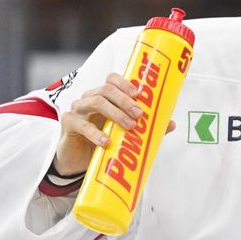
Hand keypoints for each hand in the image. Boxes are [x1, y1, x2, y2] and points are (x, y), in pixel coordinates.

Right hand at [54, 74, 176, 176]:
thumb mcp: (126, 134)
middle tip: (139, 114)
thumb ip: (146, 127)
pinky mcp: (69, 124)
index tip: (140, 94)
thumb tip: (171, 124)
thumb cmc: (103, 140)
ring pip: (96, 102)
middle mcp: (90, 98)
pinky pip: (82, 125)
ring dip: (115, 113)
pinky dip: (96, 133)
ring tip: (129, 126)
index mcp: (104, 97)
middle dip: (125, 100)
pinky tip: (106, 141)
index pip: (112, 80)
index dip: (125, 83)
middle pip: (106, 89)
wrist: (79, 160)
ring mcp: (78, 110)